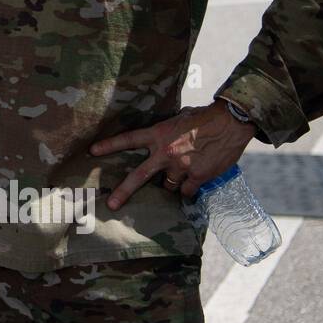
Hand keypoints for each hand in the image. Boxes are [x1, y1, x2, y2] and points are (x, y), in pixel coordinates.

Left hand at [90, 102, 256, 207]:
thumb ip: (165, 131)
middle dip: (123, 192)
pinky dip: (188, 189)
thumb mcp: (178, 119)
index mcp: (158, 134)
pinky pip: (187, 191)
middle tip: (111, 205)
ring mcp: (181, 167)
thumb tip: (159, 136)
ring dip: (169, 185)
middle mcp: (165, 153)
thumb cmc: (204, 117)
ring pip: (167, 186)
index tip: (93, 152)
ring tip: (177, 178)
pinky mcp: (197, 176)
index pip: (128, 140)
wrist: (230, 123)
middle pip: (139, 176)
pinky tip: (194, 183)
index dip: (109, 146)